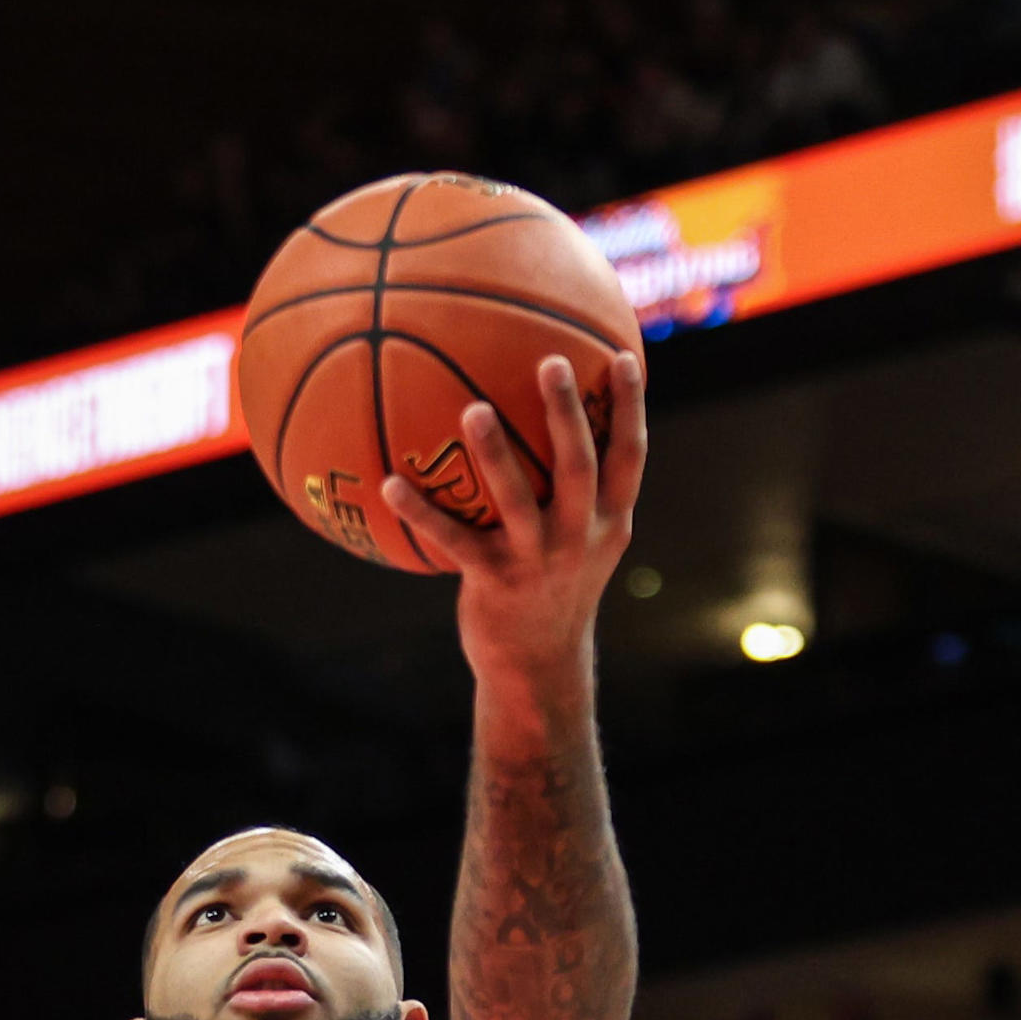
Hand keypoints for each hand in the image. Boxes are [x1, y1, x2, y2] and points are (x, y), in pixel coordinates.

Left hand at [380, 350, 646, 708]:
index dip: (631, 406)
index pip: (629, 455)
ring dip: (494, 452)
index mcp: (610, 521)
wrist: (538, 664)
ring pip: (517, 498)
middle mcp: (580, 536)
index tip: (621, 355)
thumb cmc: (555, 585)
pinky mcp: (494, 580)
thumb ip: (582, 490)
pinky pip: (453, 539)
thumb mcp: (585, 540)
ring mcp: (538, 559)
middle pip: (580, 464)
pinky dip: (421, 510)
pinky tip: (390, 482)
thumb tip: (563, 423)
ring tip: (473, 408)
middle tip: (550, 361)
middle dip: (567, 413)